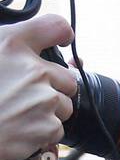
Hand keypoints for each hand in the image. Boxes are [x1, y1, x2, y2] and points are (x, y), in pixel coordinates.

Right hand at [0, 15, 76, 159]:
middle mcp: (33, 70)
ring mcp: (43, 99)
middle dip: (53, 88)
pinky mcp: (47, 126)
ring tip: (19, 112)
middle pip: (67, 78)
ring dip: (48, 112)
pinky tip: (20, 127)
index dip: (62, 33)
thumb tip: (31, 54)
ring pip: (64, 106)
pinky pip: (57, 129)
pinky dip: (42, 132)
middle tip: (25, 95)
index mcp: (12, 45)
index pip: (55, 26)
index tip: (64, 40)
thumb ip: (11, 50)